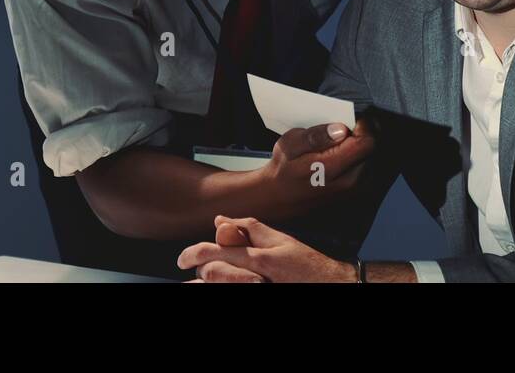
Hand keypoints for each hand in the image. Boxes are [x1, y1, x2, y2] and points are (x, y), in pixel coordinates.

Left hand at [179, 215, 354, 282]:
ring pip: (220, 285)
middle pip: (213, 274)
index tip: (183, 259)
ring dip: (207, 283)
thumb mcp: (281, 241)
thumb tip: (222, 221)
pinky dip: (220, 287)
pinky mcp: (261, 293)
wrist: (330, 286)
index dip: (194, 254)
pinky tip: (215, 284)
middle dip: (201, 270)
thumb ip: (250, 229)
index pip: (216, 253)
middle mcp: (255, 278)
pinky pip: (234, 291)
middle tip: (193, 268)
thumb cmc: (307, 266)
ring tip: (196, 281)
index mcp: (259, 258)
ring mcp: (257, 288)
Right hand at [263, 117, 376, 215]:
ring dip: (361, 144)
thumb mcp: (289, 145)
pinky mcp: (360, 193)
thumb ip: (314, 136)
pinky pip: (369, 166)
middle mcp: (351, 182)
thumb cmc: (284, 168)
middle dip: (362, 133)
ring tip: (342, 140)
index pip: (367, 142)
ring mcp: (357, 190)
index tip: (350, 118)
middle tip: (345, 126)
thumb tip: (340, 129)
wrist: (283, 200)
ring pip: (373, 156)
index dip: (363, 125)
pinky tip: (344, 153)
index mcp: (333, 169)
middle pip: (373, 148)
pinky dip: (360, 156)